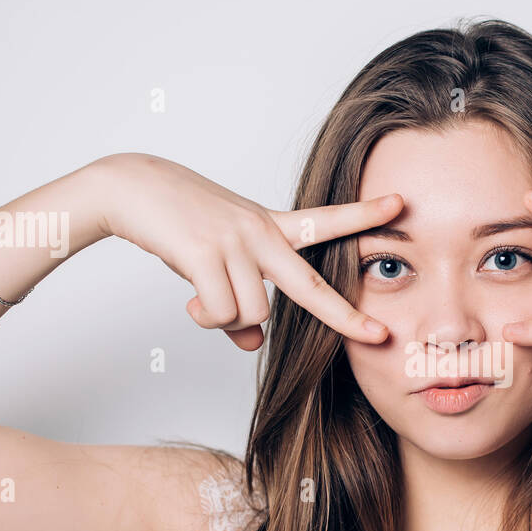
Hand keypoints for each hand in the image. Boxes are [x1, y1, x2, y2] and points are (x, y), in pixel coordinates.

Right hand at [90, 153, 400, 350]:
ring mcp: (235, 242)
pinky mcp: (205, 253)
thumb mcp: (218, 261)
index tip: (400, 204)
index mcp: (269, 227)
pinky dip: (206, 318)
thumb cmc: (180, 225)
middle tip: (379, 335)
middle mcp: (260, 233)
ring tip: (202, 300)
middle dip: (345, 316)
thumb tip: (256, 344)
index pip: (324, 220)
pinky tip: (190, 300)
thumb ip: (242, 303)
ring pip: (251, 314)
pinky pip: (222, 312)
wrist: (131, 186)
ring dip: (226, 320)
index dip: (363, 214)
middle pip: (310, 287)